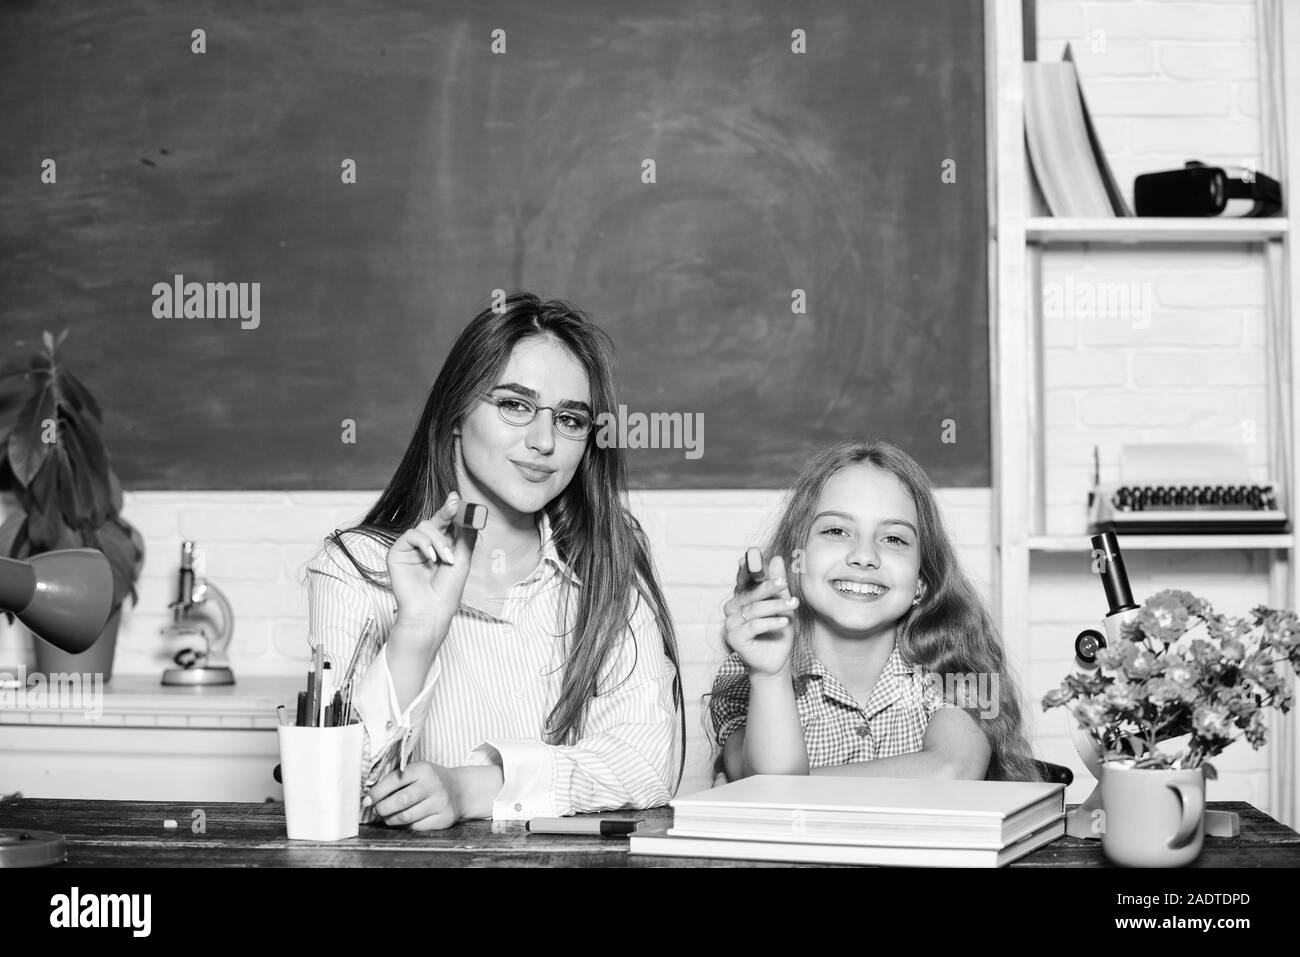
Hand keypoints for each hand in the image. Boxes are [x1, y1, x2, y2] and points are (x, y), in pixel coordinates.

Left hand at [366, 761, 461, 830]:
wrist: (460, 790)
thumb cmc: (432, 780)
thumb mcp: (417, 771)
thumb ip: (396, 779)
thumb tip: (370, 796)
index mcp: (422, 769)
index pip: (393, 780)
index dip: (376, 792)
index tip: (367, 800)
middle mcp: (433, 784)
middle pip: (399, 801)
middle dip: (382, 808)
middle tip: (377, 810)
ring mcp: (440, 802)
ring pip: (406, 817)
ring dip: (391, 819)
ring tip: (388, 817)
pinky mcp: (444, 818)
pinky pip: (417, 826)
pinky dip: (407, 825)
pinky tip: (406, 820)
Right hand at [386, 492, 476, 639]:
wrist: (431, 610)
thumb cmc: (447, 590)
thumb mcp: (463, 560)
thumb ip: (466, 537)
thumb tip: (472, 514)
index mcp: (442, 546)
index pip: (447, 523)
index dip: (452, 510)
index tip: (457, 499)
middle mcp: (427, 545)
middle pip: (435, 520)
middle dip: (446, 513)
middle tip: (454, 505)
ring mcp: (412, 548)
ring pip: (425, 526)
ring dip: (439, 540)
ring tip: (446, 559)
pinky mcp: (398, 552)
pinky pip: (411, 535)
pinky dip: (424, 543)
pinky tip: (431, 558)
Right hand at [722, 553, 797, 678]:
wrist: (777, 660)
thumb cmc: (778, 630)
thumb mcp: (782, 604)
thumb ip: (777, 583)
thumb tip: (776, 558)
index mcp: (742, 596)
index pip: (743, 578)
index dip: (746, 567)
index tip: (752, 554)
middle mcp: (733, 608)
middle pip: (749, 593)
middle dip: (768, 586)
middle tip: (784, 582)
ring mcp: (730, 623)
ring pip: (754, 609)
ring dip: (776, 606)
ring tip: (794, 605)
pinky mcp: (733, 638)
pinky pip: (753, 626)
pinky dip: (771, 623)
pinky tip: (785, 622)